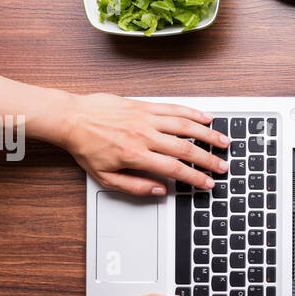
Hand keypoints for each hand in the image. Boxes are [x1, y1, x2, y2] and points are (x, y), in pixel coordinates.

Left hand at [55, 93, 230, 195]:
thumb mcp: (106, 177)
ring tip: (223, 141)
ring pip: (185, 125)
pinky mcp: (144, 105)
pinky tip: (205, 117)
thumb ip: (135, 186)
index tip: (208, 183)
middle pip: (186, 148)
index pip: (175, 169)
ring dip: (207, 134)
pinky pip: (173, 108)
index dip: (195, 178)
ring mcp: (146, 118)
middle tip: (223, 166)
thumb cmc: (86, 147)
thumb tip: (160, 190)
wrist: (71, 118)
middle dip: (208, 159)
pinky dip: (191, 113)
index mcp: (136, 155)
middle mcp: (144, 135)